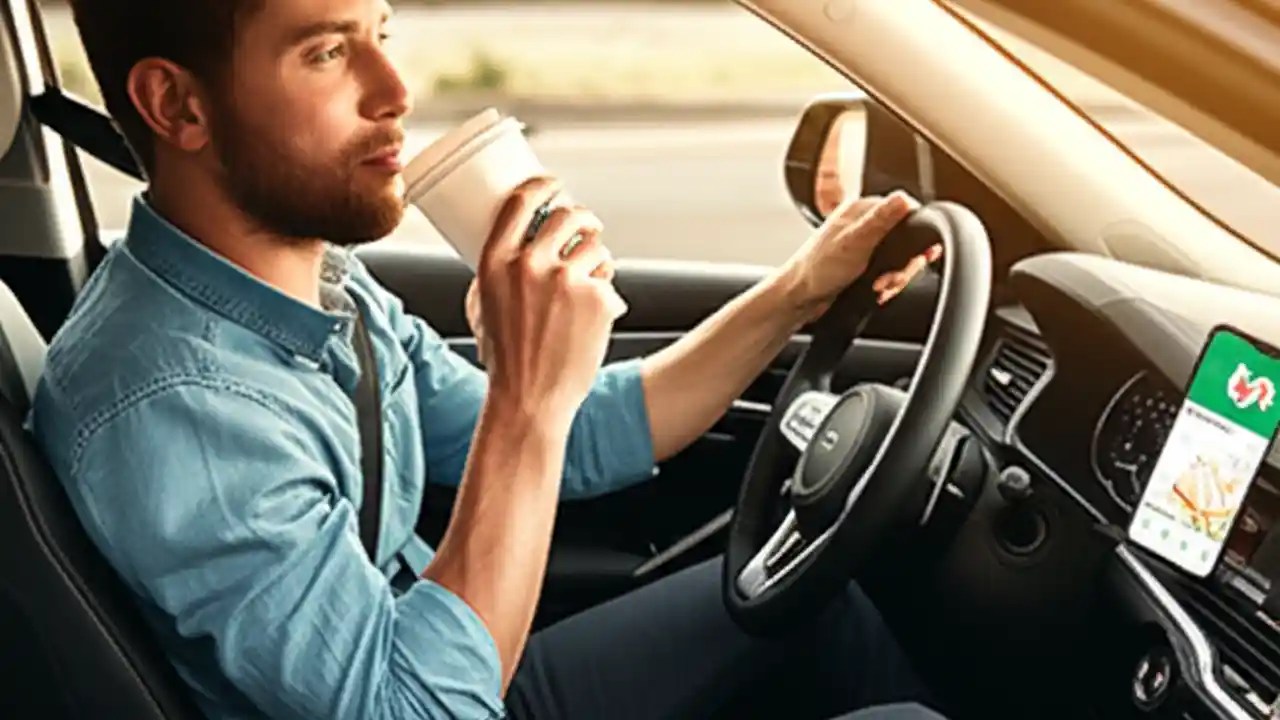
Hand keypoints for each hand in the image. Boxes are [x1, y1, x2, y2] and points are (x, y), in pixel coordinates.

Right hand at [475, 177, 625, 428]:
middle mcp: (529, 265)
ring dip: (596, 252)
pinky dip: (605, 286)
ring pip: (593, 244)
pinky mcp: (597, 297)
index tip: (554, 184)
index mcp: (495, 262)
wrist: (529, 399)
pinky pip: (608, 275)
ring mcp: (566, 280)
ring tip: (590, 274)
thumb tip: (512, 250)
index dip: (542, 185)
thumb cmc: (504, 360)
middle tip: (586, 225)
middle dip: (581, 216)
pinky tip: (596, 307)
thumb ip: (494, 275)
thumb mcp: (482, 308)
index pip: (522, 202)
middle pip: (566, 214)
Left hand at [777, 190, 941, 322]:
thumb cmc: (817, 269)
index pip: (906, 210)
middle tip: (889, 277)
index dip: (917, 234)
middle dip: (903, 264)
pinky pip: (889, 271)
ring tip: (880, 287)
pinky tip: (878, 291)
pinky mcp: (864, 263)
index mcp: (861, 210)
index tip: (916, 254)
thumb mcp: (855, 242)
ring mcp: (865, 244)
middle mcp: (864, 224)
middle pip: (907, 238)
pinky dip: (888, 283)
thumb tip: (904, 198)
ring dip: (895, 277)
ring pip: (900, 258)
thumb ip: (881, 220)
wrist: (799, 298)